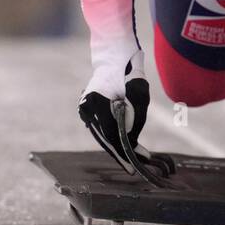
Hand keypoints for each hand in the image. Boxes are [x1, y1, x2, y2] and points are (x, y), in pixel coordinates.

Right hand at [78, 56, 150, 173]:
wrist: (114, 58)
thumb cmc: (131, 75)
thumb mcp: (140, 97)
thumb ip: (135, 121)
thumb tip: (132, 143)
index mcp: (99, 102)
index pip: (111, 136)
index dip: (124, 153)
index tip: (134, 166)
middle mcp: (88, 106)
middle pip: (104, 138)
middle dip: (120, 153)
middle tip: (133, 167)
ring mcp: (84, 107)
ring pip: (100, 134)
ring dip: (114, 145)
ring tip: (129, 157)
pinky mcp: (85, 107)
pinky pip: (98, 126)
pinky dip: (108, 135)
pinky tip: (119, 143)